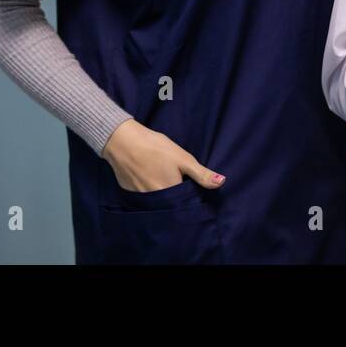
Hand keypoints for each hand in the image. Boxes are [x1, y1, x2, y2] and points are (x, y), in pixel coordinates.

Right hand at [101, 118, 224, 192]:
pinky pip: (144, 199)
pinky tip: (150, 179)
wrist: (123, 141)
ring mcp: (140, 199)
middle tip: (178, 181)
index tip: (192, 189)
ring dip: (163, 197)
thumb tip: (221, 183)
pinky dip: (149, 192)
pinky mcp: (130, 194)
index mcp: (170, 193)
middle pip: (171, 205)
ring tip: (164, 179)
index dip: (190, 198)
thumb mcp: (183, 158)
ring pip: (157, 203)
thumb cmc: (155, 148)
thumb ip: (201, 174)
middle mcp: (155, 201)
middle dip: (177, 198)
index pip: (185, 204)